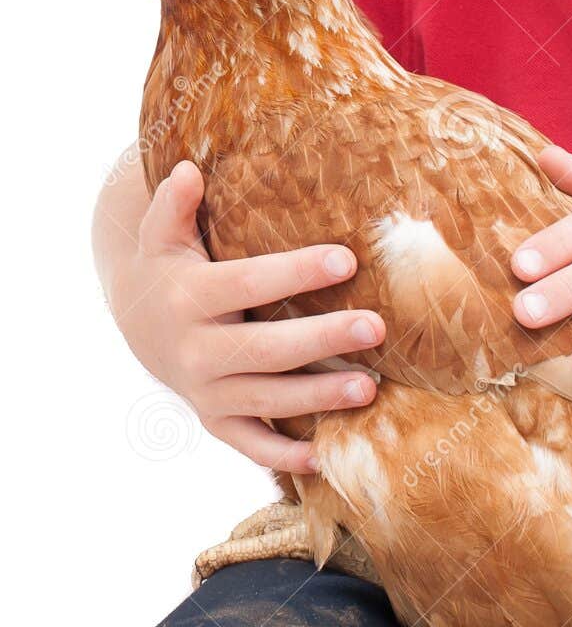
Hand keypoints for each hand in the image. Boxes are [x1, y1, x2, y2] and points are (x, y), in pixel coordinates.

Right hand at [111, 159, 385, 474]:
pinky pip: (251, 444)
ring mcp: (206, 391)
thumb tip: (188, 169)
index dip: (297, 272)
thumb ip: (174, 204)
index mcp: (189, 297)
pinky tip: (327, 457)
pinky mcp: (216, 419)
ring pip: (267, 399)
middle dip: (324, 338)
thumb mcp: (161, 233)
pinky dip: (285, 456)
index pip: (249, 284)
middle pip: (266, 349)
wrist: (139, 324)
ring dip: (320, 398)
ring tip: (372, 387)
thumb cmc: (169, 265)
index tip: (348, 259)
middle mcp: (196, 351)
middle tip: (377, 327)